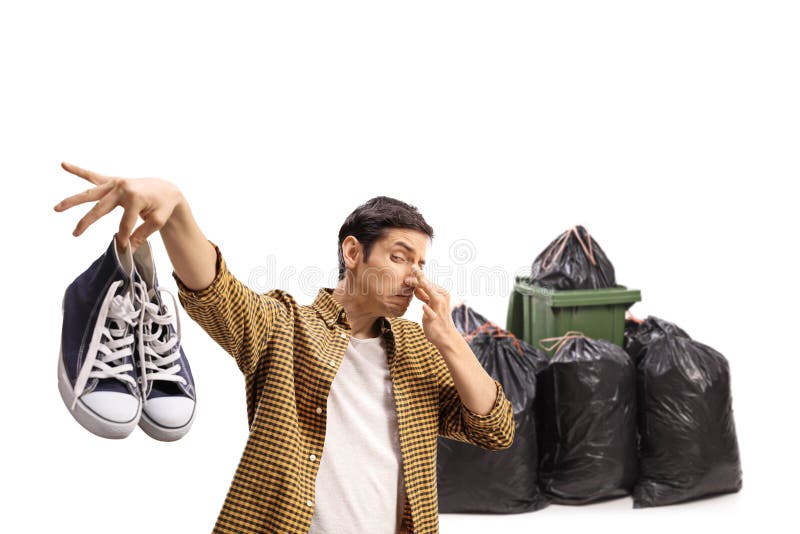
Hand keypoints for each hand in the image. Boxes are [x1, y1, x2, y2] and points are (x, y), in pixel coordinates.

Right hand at [53, 162, 184, 252]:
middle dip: (87, 222)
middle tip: (75, 234)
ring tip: (57, 208)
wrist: (166, 188)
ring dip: (73, 201)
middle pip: (101, 208)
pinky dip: (78, 170)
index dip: (125, 237)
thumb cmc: (163, 205)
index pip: (125, 223)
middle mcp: (122, 188)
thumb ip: (142, 234)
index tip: (124, 248)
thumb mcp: (158, 221)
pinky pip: (93, 176)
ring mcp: (116, 183)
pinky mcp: (113, 181)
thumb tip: (128, 249)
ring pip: (91, 193)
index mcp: (135, 197)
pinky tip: (64, 164)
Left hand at [412, 266, 458, 349]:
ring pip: (432, 296)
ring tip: (421, 282)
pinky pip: (431, 314)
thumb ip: (424, 294)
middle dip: (419, 279)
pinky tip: (423, 306)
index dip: (419, 275)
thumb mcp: (430, 303)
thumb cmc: (436, 317)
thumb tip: (415, 286)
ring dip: (426, 289)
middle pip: (428, 287)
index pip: (428, 282)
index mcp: (441, 293)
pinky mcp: (434, 319)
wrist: (444, 335)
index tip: (412, 267)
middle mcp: (441, 299)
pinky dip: (427, 310)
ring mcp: (439, 309)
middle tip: (409, 273)